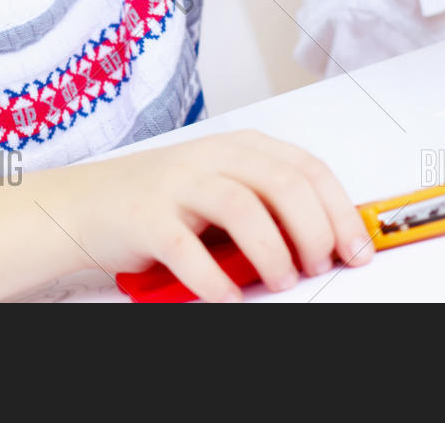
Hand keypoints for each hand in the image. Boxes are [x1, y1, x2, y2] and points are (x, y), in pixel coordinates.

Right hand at [40, 129, 373, 301]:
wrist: (86, 204)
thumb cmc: (162, 202)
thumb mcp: (222, 189)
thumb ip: (268, 203)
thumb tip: (332, 238)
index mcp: (239, 148)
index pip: (307, 169)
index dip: (340, 211)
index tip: (357, 249)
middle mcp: (211, 157)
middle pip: (283, 184)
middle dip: (314, 232)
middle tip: (317, 266)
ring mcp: (177, 183)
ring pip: (243, 208)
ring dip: (273, 253)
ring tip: (281, 280)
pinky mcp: (146, 217)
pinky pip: (189, 249)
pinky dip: (217, 280)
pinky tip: (229, 296)